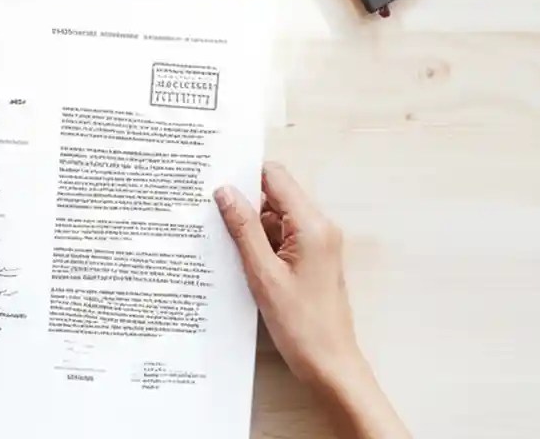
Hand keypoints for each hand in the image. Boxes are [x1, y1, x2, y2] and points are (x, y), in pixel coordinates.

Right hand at [214, 164, 356, 385]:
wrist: (330, 364)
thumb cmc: (301, 325)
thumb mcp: (263, 274)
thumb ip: (244, 229)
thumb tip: (225, 192)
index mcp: (311, 225)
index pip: (275, 177)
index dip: (244, 175)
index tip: (214, 181)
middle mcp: (319, 227)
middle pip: (275, 195)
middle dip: (243, 202)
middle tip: (209, 214)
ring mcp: (317, 243)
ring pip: (276, 217)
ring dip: (250, 226)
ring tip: (222, 243)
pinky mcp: (312, 258)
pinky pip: (282, 237)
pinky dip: (260, 243)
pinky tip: (239, 259)